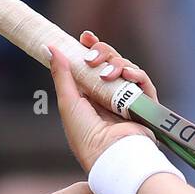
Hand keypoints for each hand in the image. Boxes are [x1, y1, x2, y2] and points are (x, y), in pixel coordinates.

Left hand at [46, 30, 159, 171]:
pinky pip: (144, 82)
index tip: (86, 37)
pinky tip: (127, 75)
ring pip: (126, 68)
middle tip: (92, 58)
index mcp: (91, 96)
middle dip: (102, 53)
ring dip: (117, 65)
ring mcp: (128, 101)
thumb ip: (61, 74)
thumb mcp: (68, 102)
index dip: (92, 49)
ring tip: (107, 75)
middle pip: (110, 62)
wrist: (110, 156)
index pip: (93, 65)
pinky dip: (137, 74)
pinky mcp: (145, 106)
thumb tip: (49, 47)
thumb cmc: (85, 136)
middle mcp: (110, 97)